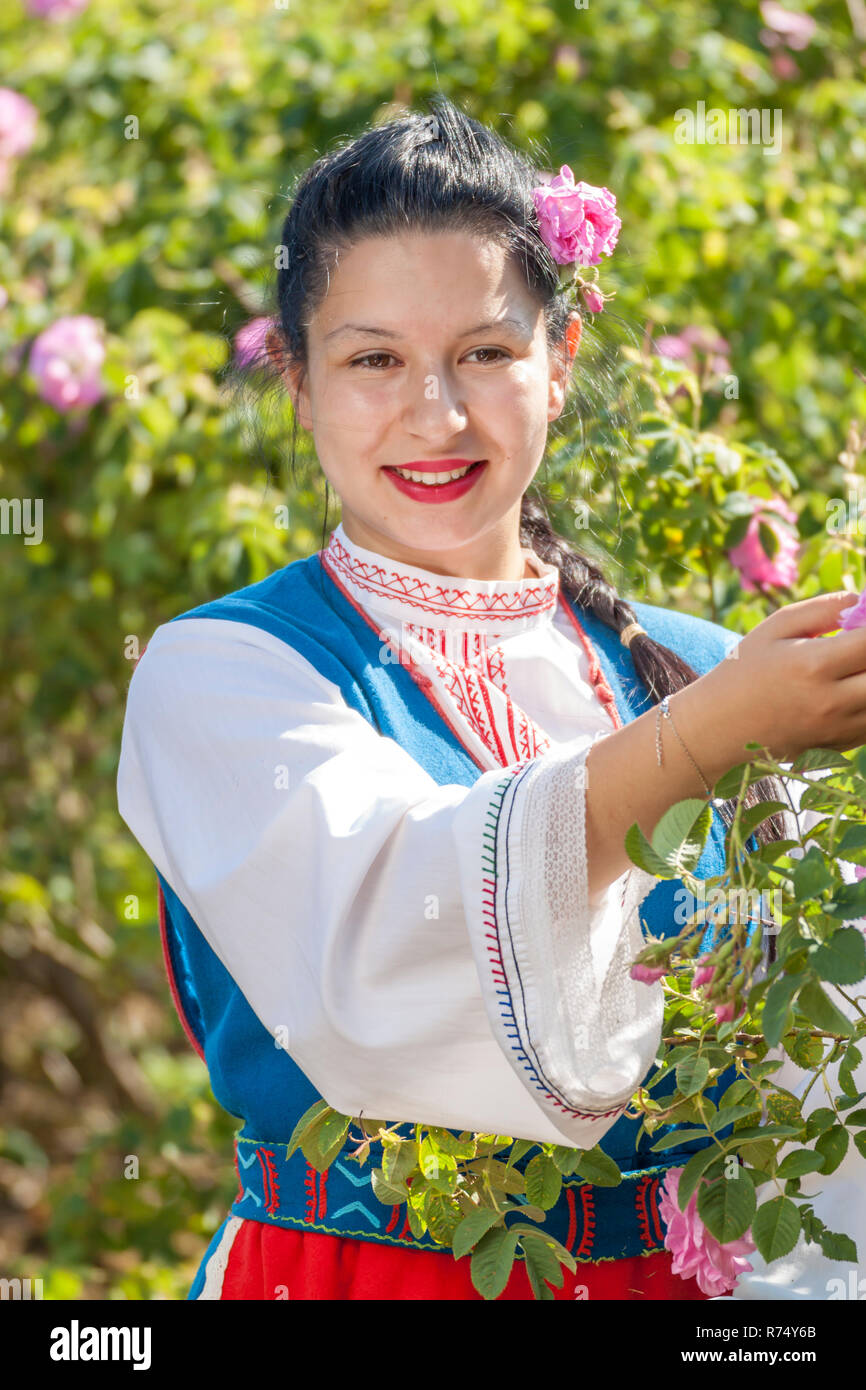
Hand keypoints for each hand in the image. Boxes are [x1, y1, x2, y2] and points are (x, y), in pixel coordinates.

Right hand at [697, 592, 865, 762]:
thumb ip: (824, 609)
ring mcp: (839, 728)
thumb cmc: (745, 670)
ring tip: (852, 665)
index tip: (863, 621)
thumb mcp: (775, 628)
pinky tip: (850, 686)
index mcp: (813, 665)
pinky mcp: (842, 745)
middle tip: (858, 646)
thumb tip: (864, 602)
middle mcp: (832, 701)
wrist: (720, 728)